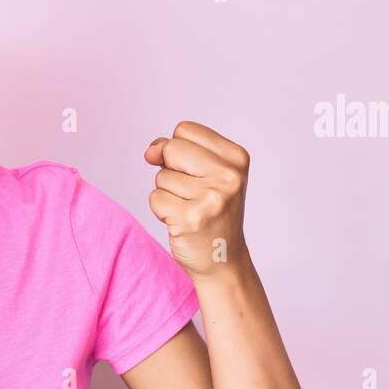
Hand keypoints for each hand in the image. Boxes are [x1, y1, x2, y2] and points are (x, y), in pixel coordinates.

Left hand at [143, 120, 250, 281]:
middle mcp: (228, 176)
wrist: (222, 258)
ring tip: (189, 209)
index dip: (177, 150)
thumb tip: (151, 151)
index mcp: (236, 157)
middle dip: (170, 169)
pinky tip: (182, 221)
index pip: (185, 129)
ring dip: (167, 193)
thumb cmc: (210, 211)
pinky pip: (155, 199)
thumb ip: (176, 150)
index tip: (192, 171)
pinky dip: (162, 211)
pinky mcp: (190, 219)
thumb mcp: (206, 172)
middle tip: (190, 192)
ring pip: (161, 177)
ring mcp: (211, 198)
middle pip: (171, 148)